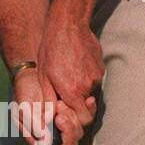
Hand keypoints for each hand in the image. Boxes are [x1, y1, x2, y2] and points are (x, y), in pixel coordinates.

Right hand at [11, 67, 87, 144]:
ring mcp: (66, 122)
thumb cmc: (24, 93)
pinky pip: (86, 114)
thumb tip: (43, 143)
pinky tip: (88, 101)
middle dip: (68, 131)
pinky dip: (89, 108)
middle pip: (70, 144)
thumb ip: (32, 125)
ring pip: (78, 130)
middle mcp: (55, 133)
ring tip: (59, 104)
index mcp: (40, 139)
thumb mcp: (23, 109)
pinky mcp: (74, 110)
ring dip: (72, 118)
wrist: (31, 73)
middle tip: (59, 117)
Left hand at [39, 8, 102, 128]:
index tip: (66, 111)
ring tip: (67, 71)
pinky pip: (93, 78)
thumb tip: (47, 120)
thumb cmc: (51, 49)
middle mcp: (88, 85)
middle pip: (86, 105)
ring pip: (89, 90)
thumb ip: (48, 100)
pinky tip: (75, 63)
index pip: (84, 118)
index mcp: (73, 91)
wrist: (68, 24)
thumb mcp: (43, 76)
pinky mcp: (100, 66)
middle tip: (63, 89)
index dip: (76, 118)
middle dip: (76, 102)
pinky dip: (85, 76)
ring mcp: (97, 75)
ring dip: (79, 87)